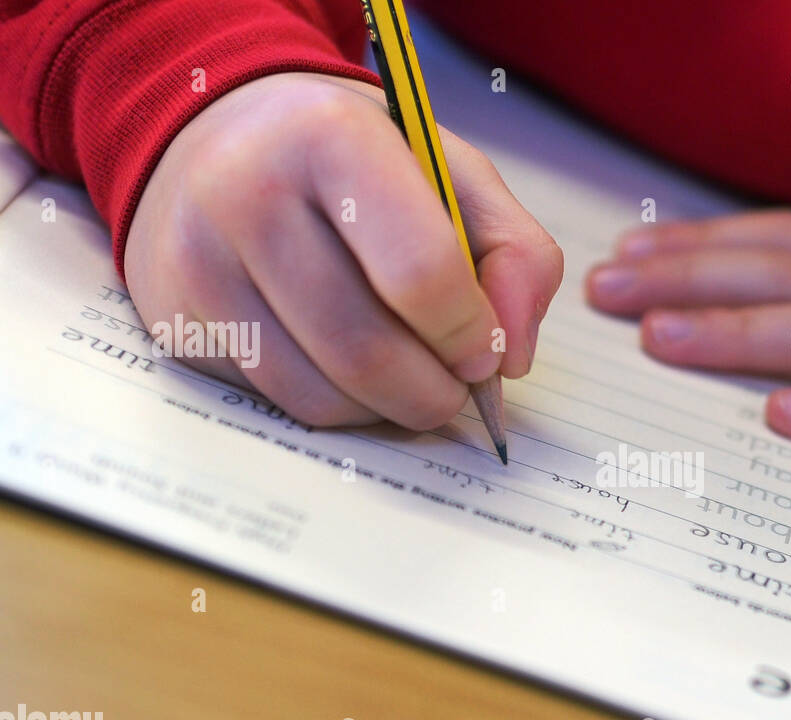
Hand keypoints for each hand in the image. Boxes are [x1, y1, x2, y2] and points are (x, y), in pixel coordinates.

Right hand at [125, 72, 562, 428]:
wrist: (215, 137)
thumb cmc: (352, 162)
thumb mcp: (450, 173)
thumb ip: (515, 254)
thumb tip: (509, 357)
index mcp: (330, 137)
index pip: (419, 271)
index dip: (469, 334)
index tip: (485, 351)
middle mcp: (246, 192)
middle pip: (366, 349)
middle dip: (432, 392)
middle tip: (455, 388)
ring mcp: (197, 261)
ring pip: (321, 393)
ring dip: (386, 408)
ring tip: (407, 376)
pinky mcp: (173, 319)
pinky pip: (279, 401)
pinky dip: (335, 405)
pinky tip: (348, 368)